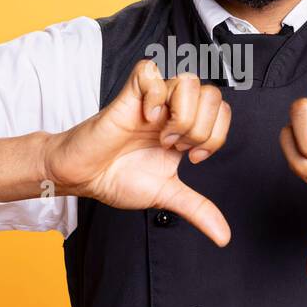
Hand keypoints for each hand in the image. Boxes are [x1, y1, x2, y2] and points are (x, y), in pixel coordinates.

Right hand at [43, 59, 232, 245]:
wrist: (83, 177)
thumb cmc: (117, 178)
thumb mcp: (167, 194)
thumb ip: (198, 209)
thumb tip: (223, 236)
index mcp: (185, 128)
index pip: (223, 112)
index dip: (217, 135)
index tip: (193, 157)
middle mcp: (172, 110)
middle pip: (213, 94)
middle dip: (201, 129)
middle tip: (176, 147)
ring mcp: (153, 99)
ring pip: (189, 81)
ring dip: (182, 115)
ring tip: (162, 134)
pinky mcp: (131, 93)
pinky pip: (152, 71)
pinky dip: (155, 94)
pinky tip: (146, 117)